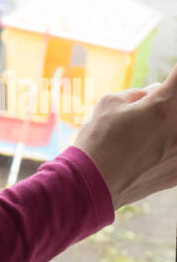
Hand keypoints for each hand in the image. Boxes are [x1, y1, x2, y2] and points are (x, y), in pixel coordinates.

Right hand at [73, 63, 176, 209]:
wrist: (92, 185)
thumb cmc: (98, 140)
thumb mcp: (111, 102)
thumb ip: (141, 93)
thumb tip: (157, 92)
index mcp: (163, 107)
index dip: (174, 76)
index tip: (169, 79)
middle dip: (168, 102)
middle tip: (150, 108)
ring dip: (167, 123)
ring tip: (147, 130)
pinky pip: (176, 149)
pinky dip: (168, 144)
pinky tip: (149, 149)